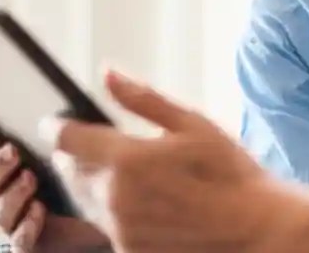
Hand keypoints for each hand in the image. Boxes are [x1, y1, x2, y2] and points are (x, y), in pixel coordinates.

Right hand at [0, 114, 109, 251]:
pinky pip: (19, 239)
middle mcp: (7, 186)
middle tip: (12, 150)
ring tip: (30, 178)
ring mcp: (16, 214)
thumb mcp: (87, 133)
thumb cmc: (95, 166)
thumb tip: (104, 74)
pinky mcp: (31, 239)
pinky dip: (25, 225)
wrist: (115, 209)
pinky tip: (38, 211)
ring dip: (10, 193)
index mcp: (9, 154)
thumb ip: (78, 112)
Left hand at [41, 71, 306, 252]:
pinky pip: (104, 225)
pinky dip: (110, 208)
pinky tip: (139, 199)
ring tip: (119, 170)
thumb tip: (108, 73)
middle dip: (74, 154)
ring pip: (83, 200)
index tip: (54, 121)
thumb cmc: (230, 175)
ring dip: (89, 181)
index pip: (67, 140)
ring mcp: (119, 230)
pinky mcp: (128, 251)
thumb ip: (142, 99)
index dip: (56, 126)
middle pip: (69, 171)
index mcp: (126, 160)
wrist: (254, 229)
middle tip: (92, 142)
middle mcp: (114, 199)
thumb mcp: (191, 124)